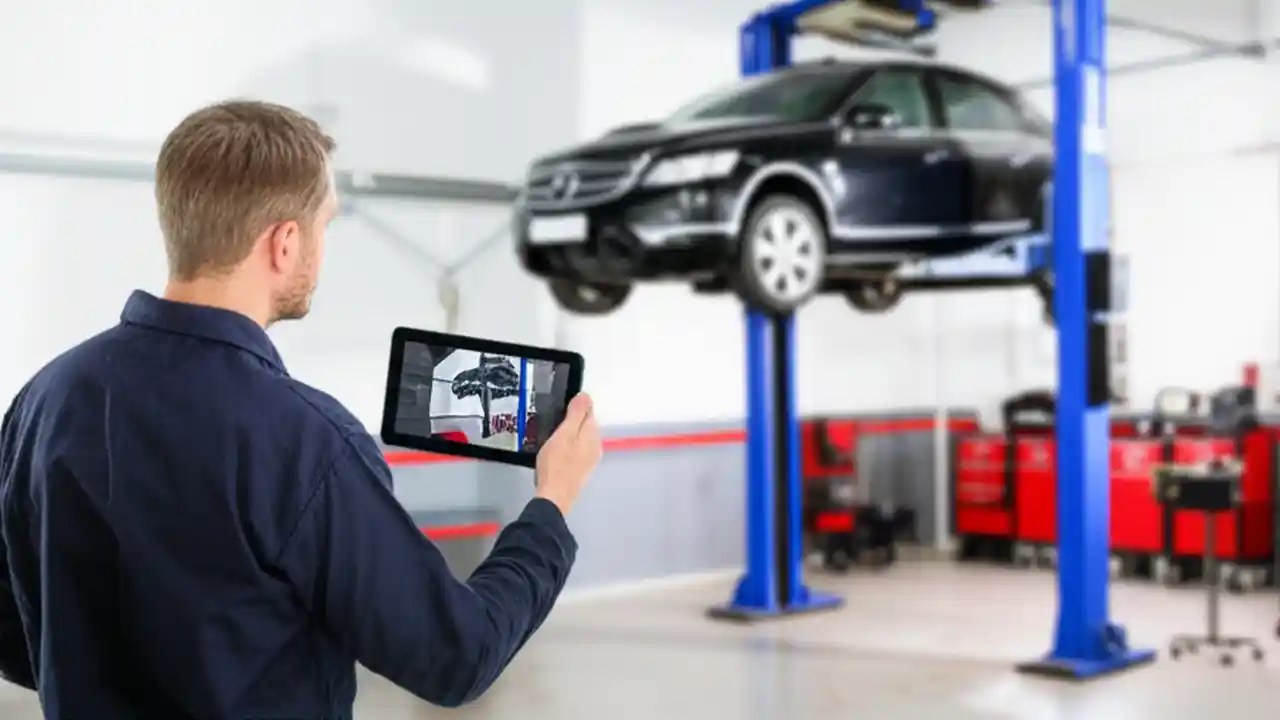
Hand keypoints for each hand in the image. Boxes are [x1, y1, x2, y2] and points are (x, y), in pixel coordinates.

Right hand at [534, 393, 601, 515]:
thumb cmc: (556, 465)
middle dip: (571, 422)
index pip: (589, 410)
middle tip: (553, 427)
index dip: (573, 407)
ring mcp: (590, 459)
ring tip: (552, 442)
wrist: (554, 497)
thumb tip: (585, 396)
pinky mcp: (582, 470)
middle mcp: (596, 446)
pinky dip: (567, 449)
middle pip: (585, 425)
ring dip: (568, 436)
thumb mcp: (564, 433)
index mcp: (592, 434)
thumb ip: (576, 414)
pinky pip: (577, 451)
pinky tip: (556, 455)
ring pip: (581, 438)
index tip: (559, 412)